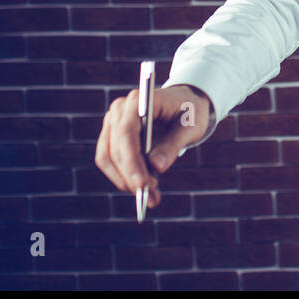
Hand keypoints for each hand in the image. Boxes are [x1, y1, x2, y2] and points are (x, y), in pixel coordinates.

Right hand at [94, 83, 210, 209]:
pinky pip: (110, 160)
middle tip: (151, 198)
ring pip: (107, 158)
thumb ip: (174, 144)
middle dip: (130, 178)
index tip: (142, 185)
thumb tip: (157, 166)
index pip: (126, 133)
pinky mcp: (112, 135)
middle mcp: (120, 110)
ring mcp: (112, 122)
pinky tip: (144, 186)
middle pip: (114, 149)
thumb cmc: (189, 111)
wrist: (184, 102)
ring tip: (150, 195)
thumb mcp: (191, 127)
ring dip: (125, 181)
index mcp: (139, 101)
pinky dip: (124, 176)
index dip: (131, 162)